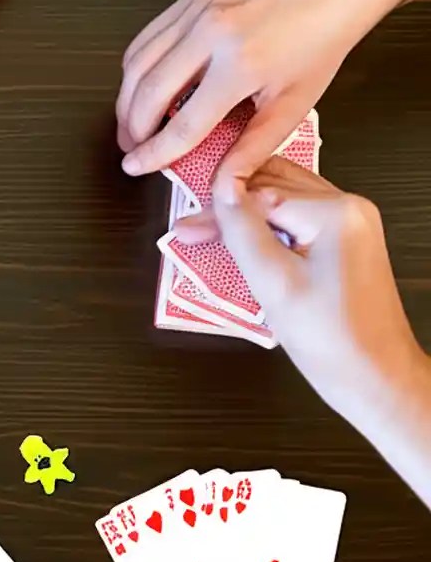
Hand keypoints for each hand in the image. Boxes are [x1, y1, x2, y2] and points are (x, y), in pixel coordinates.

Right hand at [117, 0, 430, 179]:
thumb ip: (254, 147)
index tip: (137, 167)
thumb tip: (226, 182)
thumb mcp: (296, 100)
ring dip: (126, 100)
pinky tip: (142, 83)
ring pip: (136, 65)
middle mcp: (211, 33)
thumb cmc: (325, 31)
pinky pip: (145, 36)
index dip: (153, 154)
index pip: (181, 126)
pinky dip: (134, 67)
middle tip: (132, 149)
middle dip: (131, 130)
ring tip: (132, 122)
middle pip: (146, 95)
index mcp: (241, 65)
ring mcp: (196, 11)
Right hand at [175, 157, 425, 421]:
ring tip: (209, 233)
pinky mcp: (345, 241)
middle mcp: (348, 208)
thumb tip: (219, 190)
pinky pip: (296, 217)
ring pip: (282, 197)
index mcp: (335, 212)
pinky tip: (243, 242)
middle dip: (229, 204)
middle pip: (272, 185)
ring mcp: (350, 223)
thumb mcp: (274, 283)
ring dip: (245, 212)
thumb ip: (243, 231)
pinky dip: (265, 225)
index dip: (218, 207)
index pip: (260, 192)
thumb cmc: (330, 339)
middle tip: (191, 229)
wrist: (375, 376)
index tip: (185, 228)